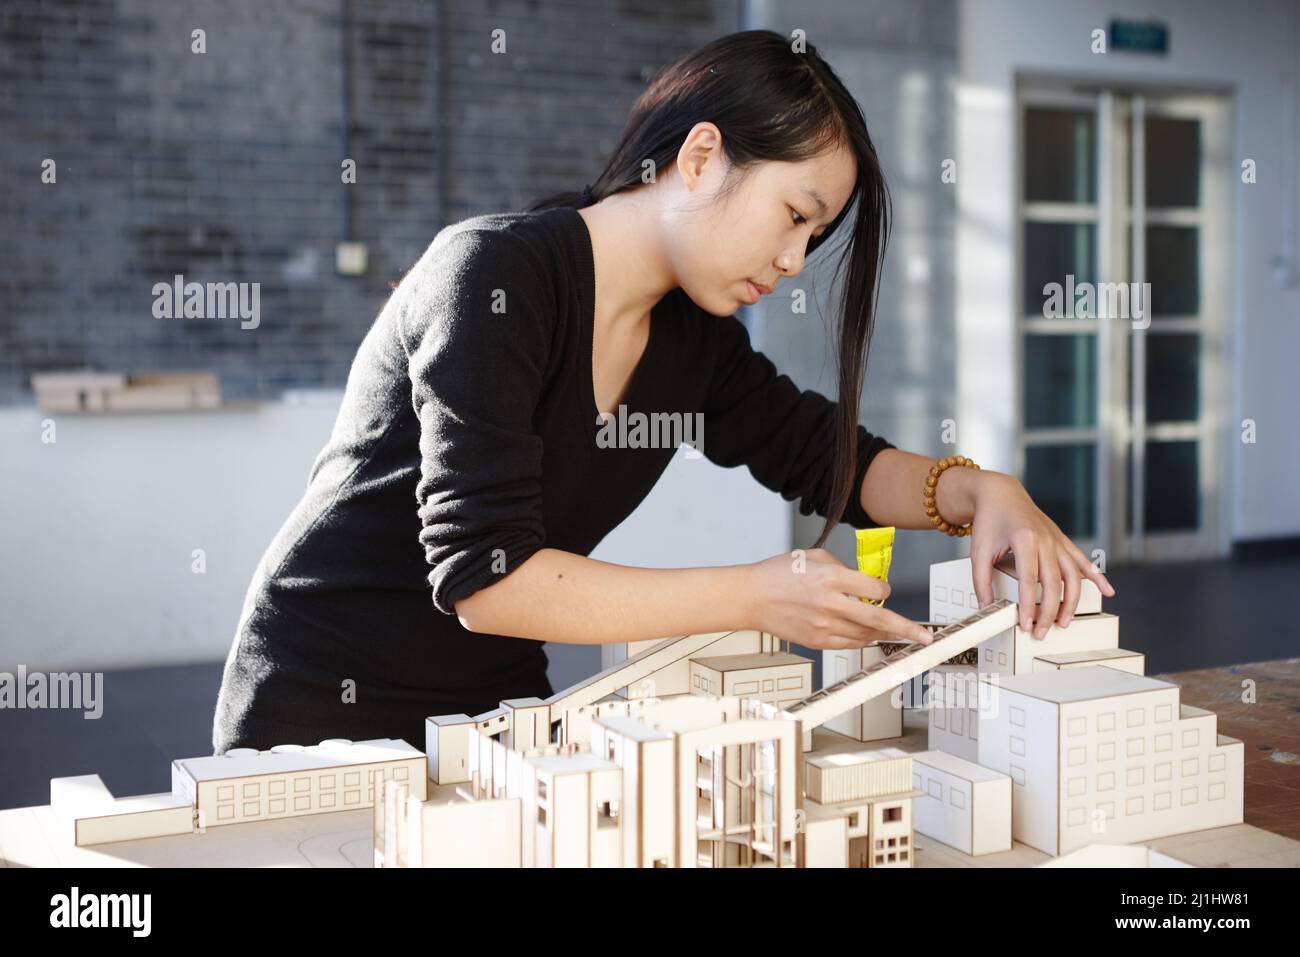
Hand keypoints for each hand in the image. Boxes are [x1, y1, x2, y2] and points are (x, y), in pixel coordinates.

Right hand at [743, 548, 933, 649]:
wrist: (750, 598)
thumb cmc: (778, 574)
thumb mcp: (812, 556)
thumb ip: (842, 567)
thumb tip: (863, 581)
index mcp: (829, 577)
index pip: (874, 588)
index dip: (883, 590)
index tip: (883, 590)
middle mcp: (829, 603)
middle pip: (878, 618)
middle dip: (906, 628)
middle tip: (926, 637)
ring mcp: (823, 625)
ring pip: (866, 633)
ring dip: (885, 633)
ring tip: (901, 634)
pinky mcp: (816, 640)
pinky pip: (850, 644)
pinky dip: (863, 639)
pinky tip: (870, 635)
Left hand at [965, 472, 1115, 637]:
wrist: (1001, 494)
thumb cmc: (991, 519)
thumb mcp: (978, 549)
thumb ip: (981, 579)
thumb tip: (987, 605)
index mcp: (1024, 539)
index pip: (1029, 581)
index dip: (1029, 605)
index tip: (1026, 623)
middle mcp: (1046, 539)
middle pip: (1053, 583)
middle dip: (1049, 611)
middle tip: (1042, 631)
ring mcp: (1057, 540)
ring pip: (1073, 575)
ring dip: (1071, 601)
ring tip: (1064, 622)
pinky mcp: (1062, 541)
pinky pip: (1083, 560)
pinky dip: (1097, 576)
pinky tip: (1108, 591)